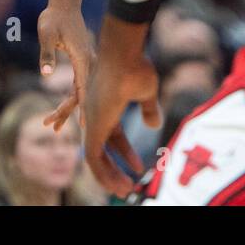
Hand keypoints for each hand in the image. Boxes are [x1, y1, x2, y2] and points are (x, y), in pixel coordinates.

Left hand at [36, 4, 93, 130]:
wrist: (64, 4)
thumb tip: (45, 74)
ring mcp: (87, 63)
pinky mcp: (83, 62)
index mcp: (83, 59)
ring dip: (67, 109)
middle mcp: (89, 63)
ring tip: (51, 125)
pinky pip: (78, 85)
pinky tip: (63, 109)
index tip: (84, 126)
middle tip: (50, 128)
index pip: (83, 89)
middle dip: (66, 112)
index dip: (83, 108)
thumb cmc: (54, 17)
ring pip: (79, 92)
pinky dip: (71, 98)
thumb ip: (46, 53)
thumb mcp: (46, 33)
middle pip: (80, 94)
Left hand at [84, 46, 159, 197]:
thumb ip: (148, 108)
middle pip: (102, 149)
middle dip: (113, 169)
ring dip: (109, 177)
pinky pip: (93, 159)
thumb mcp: (146, 91)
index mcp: (106, 106)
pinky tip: (119, 184)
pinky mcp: (93, 128)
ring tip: (125, 190)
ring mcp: (92, 121)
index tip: (138, 166)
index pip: (113, 137)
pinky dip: (104, 175)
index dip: (125, 153)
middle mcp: (95, 115)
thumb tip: (152, 125)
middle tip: (127, 185)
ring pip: (95, 158)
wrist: (122, 54)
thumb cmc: (134, 66)